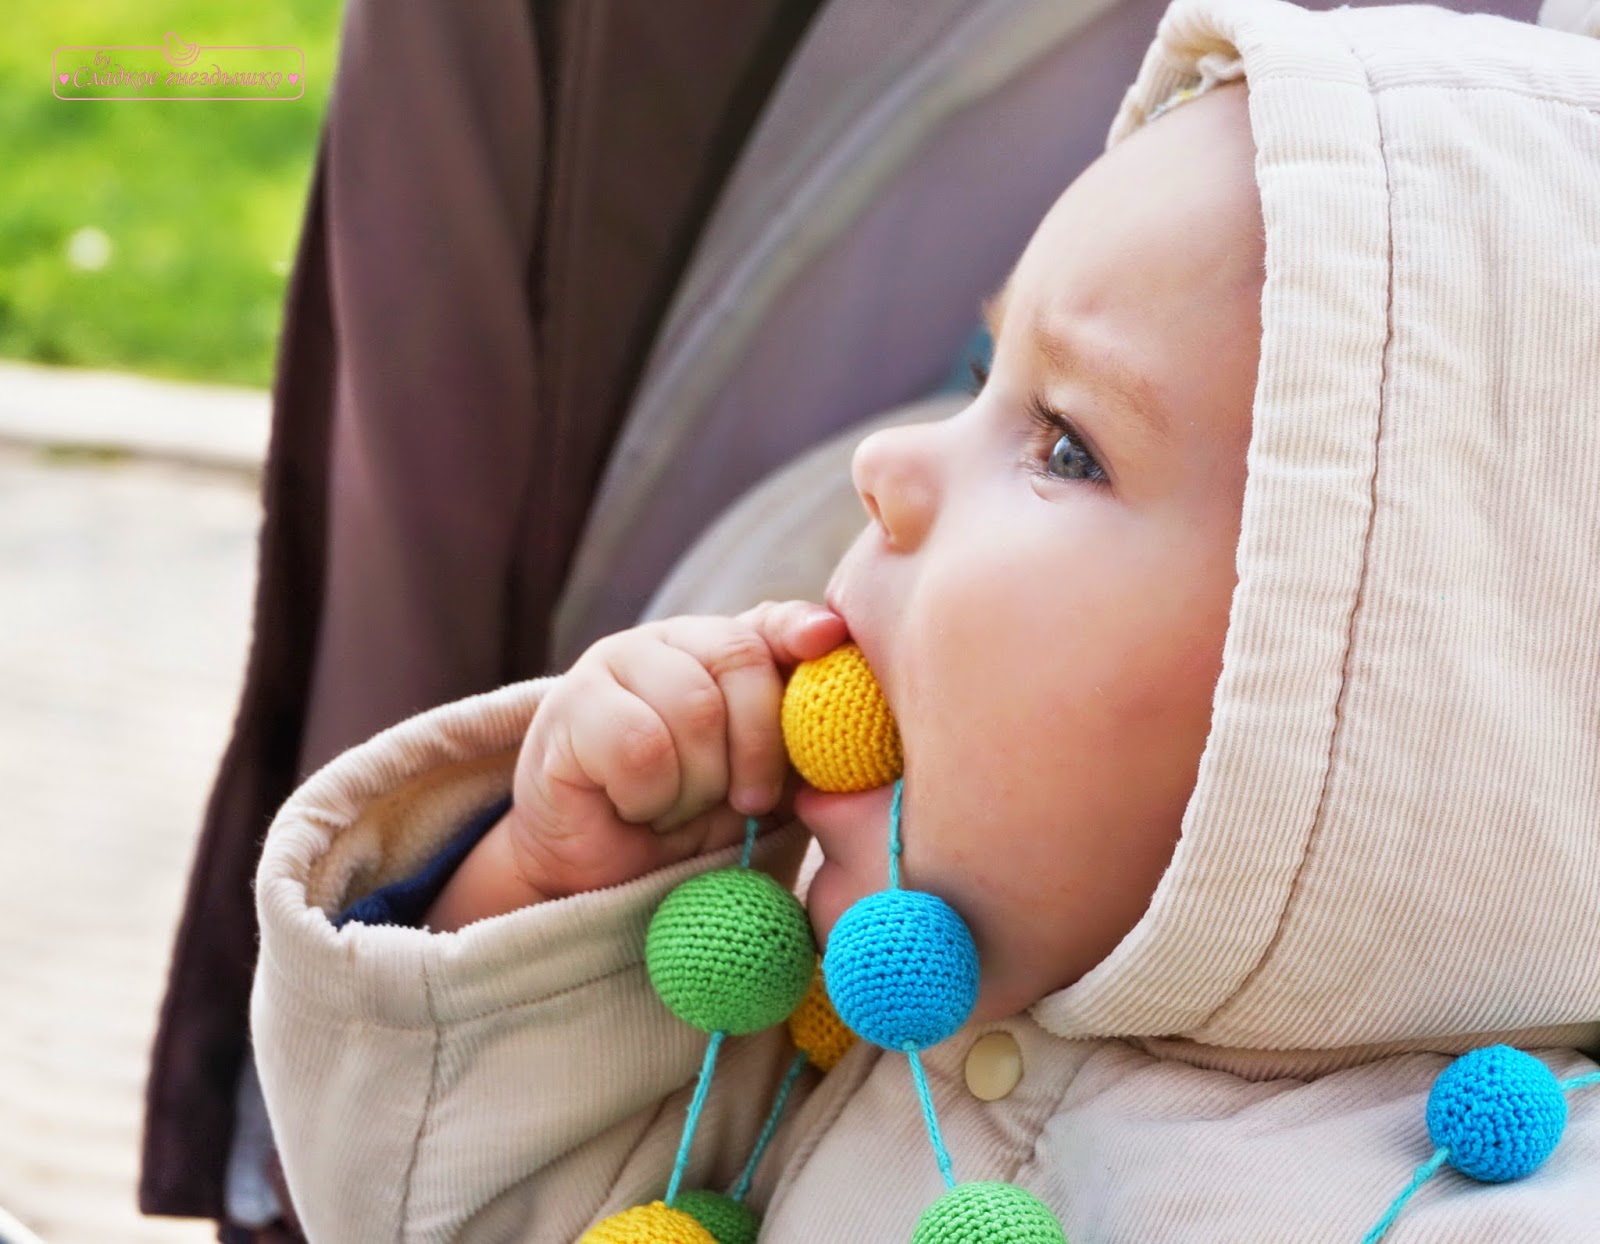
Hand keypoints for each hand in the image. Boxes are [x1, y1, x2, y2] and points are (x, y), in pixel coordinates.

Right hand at [426, 601, 845, 928]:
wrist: (602, 875)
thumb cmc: (691, 821)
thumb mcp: (761, 782)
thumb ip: (799, 737)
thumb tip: (841, 685)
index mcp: (722, 650)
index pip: (771, 621)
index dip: (800, 629)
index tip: (828, 641)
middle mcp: (671, 641)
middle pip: (740, 659)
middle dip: (759, 744)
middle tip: (749, 802)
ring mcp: (615, 664)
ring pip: (693, 707)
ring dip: (698, 783)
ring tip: (675, 808)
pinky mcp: (571, 706)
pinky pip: (639, 746)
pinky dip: (649, 795)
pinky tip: (633, 806)